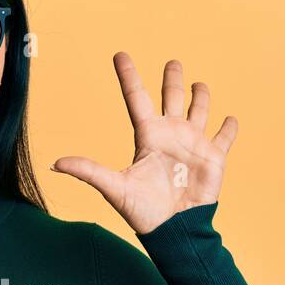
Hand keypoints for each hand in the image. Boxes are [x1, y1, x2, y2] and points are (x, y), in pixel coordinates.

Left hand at [50, 52, 238, 234]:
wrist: (174, 229)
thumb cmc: (143, 211)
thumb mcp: (113, 187)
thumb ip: (87, 171)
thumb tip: (54, 164)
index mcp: (147, 136)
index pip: (137, 98)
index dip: (129, 76)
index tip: (119, 55)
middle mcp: (170, 134)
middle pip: (172, 97)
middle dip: (173, 79)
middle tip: (173, 62)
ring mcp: (193, 144)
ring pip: (199, 110)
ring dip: (201, 97)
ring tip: (199, 85)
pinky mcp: (214, 156)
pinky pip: (224, 137)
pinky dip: (229, 127)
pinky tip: (230, 119)